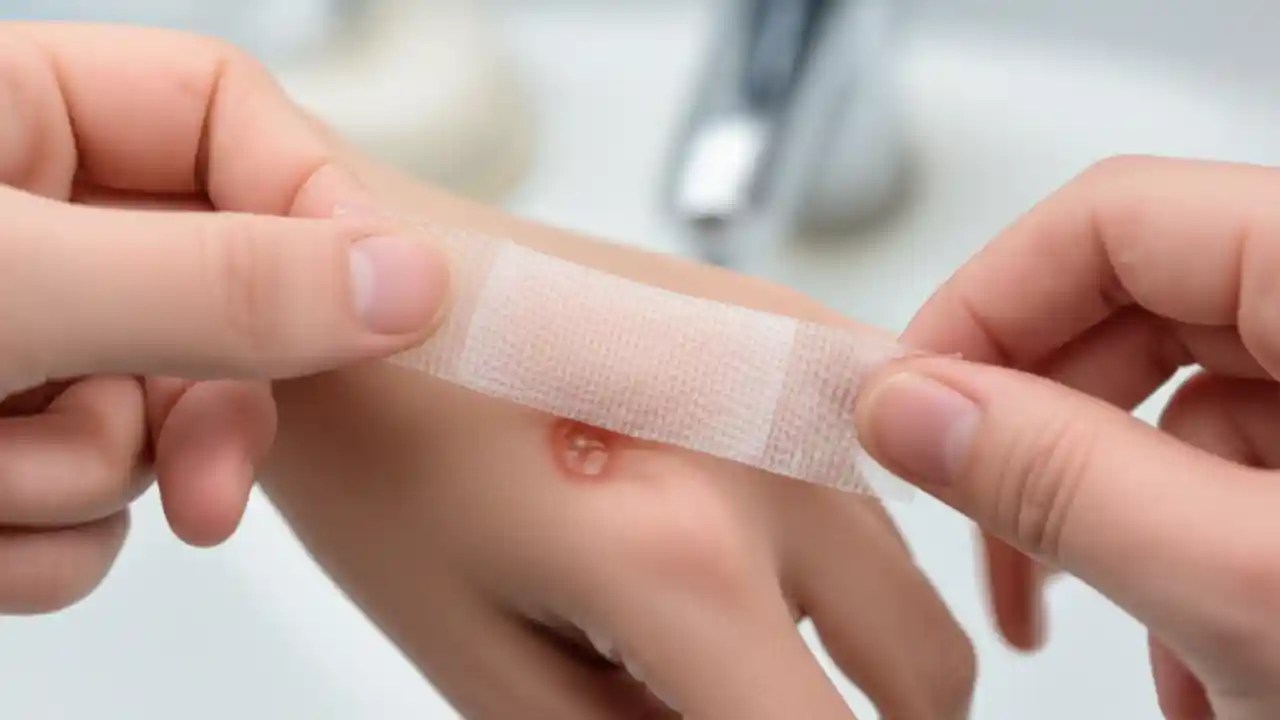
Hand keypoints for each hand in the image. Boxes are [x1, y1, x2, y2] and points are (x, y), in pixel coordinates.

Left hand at [0, 24, 446, 610]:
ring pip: (157, 424)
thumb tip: (407, 285)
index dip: (313, 203)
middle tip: (206, 482)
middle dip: (205, 406)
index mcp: (15, 121)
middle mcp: (27, 231)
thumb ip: (219, 284)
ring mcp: (18, 350)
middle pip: (219, 294)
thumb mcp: (15, 288)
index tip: (376, 307)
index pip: (225, 114)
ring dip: (84, 485)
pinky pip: (89, 513)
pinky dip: (34, 547)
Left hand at [264, 151, 975, 716]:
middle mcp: (771, 455)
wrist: (361, 285)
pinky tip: (770, 551)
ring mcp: (792, 371)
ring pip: (907, 573)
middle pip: (926, 669)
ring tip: (737, 630)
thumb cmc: (381, 455)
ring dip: (858, 634)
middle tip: (774, 714)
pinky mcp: (788, 324)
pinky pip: (881, 472)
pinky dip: (854, 542)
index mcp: (681, 560)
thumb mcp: (482, 663)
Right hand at [855, 156, 1279, 717]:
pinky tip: (1194, 657)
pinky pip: (1232, 470)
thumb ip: (1063, 483)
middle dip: (1034, 439)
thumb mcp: (1243, 583)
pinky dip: (1179, 554)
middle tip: (980, 532)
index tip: (909, 406)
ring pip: (1173, 405)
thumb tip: (907, 410)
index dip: (988, 304)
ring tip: (1115, 642)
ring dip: (1107, 525)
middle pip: (1130, 311)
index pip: (1113, 218)